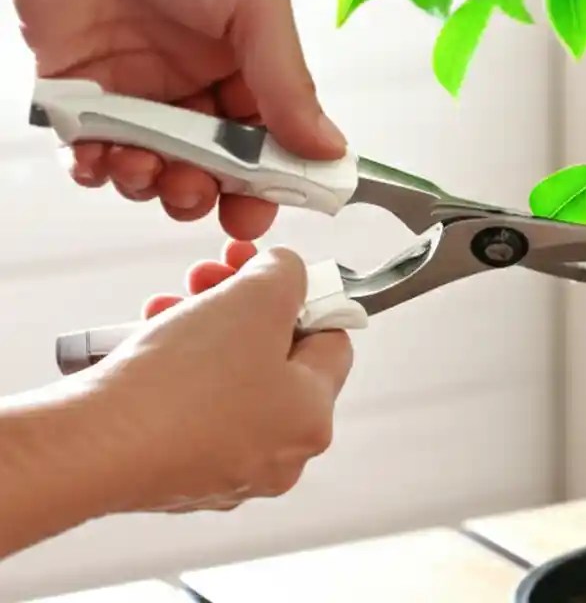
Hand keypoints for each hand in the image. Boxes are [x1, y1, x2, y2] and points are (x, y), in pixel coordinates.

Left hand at [1, 0, 344, 239]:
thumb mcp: (255, 2)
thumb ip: (290, 84)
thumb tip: (330, 150)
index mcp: (248, 63)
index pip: (271, 142)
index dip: (273, 181)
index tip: (271, 207)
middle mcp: (195, 83)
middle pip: (213, 170)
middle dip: (209, 193)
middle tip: (202, 192)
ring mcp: (136, 90)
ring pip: (154, 171)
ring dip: (153, 184)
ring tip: (147, 168)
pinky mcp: (78, 92)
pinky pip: (91, 153)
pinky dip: (98, 170)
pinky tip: (103, 159)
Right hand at [92, 242, 352, 512]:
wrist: (93, 449)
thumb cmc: (183, 382)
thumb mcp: (256, 299)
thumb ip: (285, 275)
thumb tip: (286, 272)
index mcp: (313, 420)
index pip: (331, 343)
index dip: (303, 298)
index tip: (266, 275)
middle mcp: (279, 456)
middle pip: (272, 358)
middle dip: (236, 307)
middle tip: (206, 277)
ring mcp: (225, 470)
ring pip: (224, 380)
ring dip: (198, 330)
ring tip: (162, 306)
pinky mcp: (174, 475)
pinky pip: (186, 410)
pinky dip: (170, 372)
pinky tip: (141, 344)